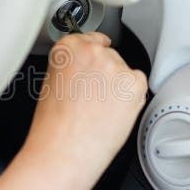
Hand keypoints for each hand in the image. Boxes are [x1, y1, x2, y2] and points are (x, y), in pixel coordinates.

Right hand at [21, 32, 146, 182]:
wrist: (65, 151)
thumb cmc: (54, 127)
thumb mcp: (51, 84)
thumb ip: (71, 66)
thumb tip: (85, 68)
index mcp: (68, 48)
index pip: (89, 38)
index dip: (92, 54)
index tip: (93, 65)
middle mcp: (93, 51)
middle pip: (109, 55)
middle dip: (105, 74)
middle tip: (92, 97)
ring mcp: (115, 66)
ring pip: (124, 71)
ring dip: (117, 87)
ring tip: (99, 110)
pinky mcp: (134, 84)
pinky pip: (138, 85)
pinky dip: (130, 98)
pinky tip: (113, 112)